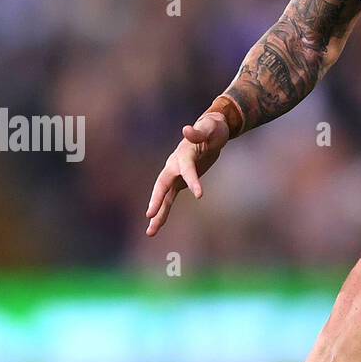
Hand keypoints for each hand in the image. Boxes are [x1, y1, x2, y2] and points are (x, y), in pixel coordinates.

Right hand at [145, 112, 229, 235]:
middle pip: (162, 185)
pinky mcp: (179, 181)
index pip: (187, 169)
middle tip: (149, 215)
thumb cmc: (211, 129)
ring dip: (158, 214)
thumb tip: (186, 129)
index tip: (200, 195)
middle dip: (156, 200)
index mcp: (183, 155)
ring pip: (164, 196)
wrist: (209, 130)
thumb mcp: (209, 128)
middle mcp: (174, 166)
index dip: (192, 180)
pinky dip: (164, 211)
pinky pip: (169, 198)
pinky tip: (157, 224)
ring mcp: (175, 175)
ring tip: (150, 232)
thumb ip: (198, 132)